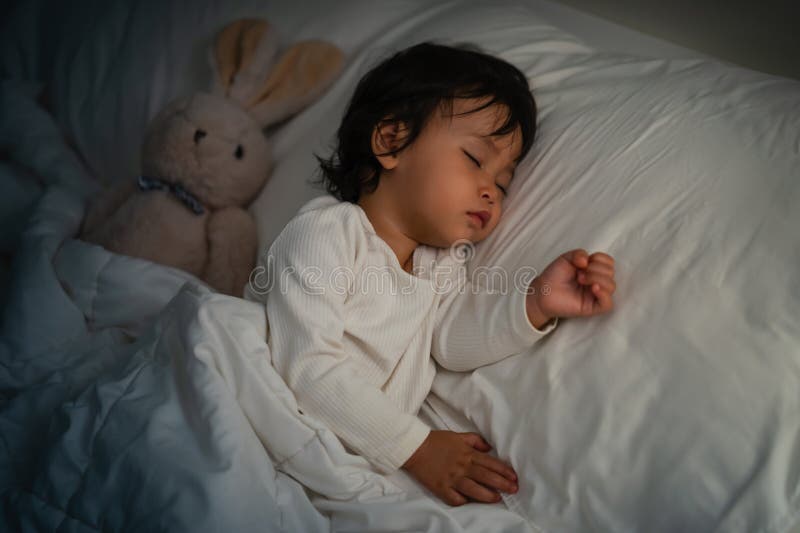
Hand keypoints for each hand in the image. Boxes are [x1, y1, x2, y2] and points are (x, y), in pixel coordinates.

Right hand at [402, 430, 517, 505]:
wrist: (414, 447)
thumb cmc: (437, 441)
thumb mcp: (458, 436)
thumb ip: (475, 441)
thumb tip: (489, 448)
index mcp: (467, 454)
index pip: (491, 463)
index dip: (505, 471)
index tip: (514, 477)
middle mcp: (462, 467)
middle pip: (487, 477)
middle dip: (503, 484)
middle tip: (514, 489)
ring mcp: (452, 479)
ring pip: (474, 490)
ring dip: (488, 495)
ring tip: (497, 498)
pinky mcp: (441, 488)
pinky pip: (455, 499)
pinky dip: (464, 501)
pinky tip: (470, 502)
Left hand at [526, 249, 615, 326]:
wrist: (543, 291)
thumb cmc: (554, 276)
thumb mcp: (566, 258)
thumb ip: (578, 254)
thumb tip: (587, 260)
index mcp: (594, 270)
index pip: (609, 262)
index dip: (599, 258)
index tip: (583, 262)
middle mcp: (597, 282)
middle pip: (611, 272)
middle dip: (595, 269)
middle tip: (579, 274)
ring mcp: (595, 295)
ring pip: (612, 286)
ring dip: (597, 278)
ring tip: (580, 280)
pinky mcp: (592, 307)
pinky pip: (608, 304)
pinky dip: (604, 295)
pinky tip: (594, 288)